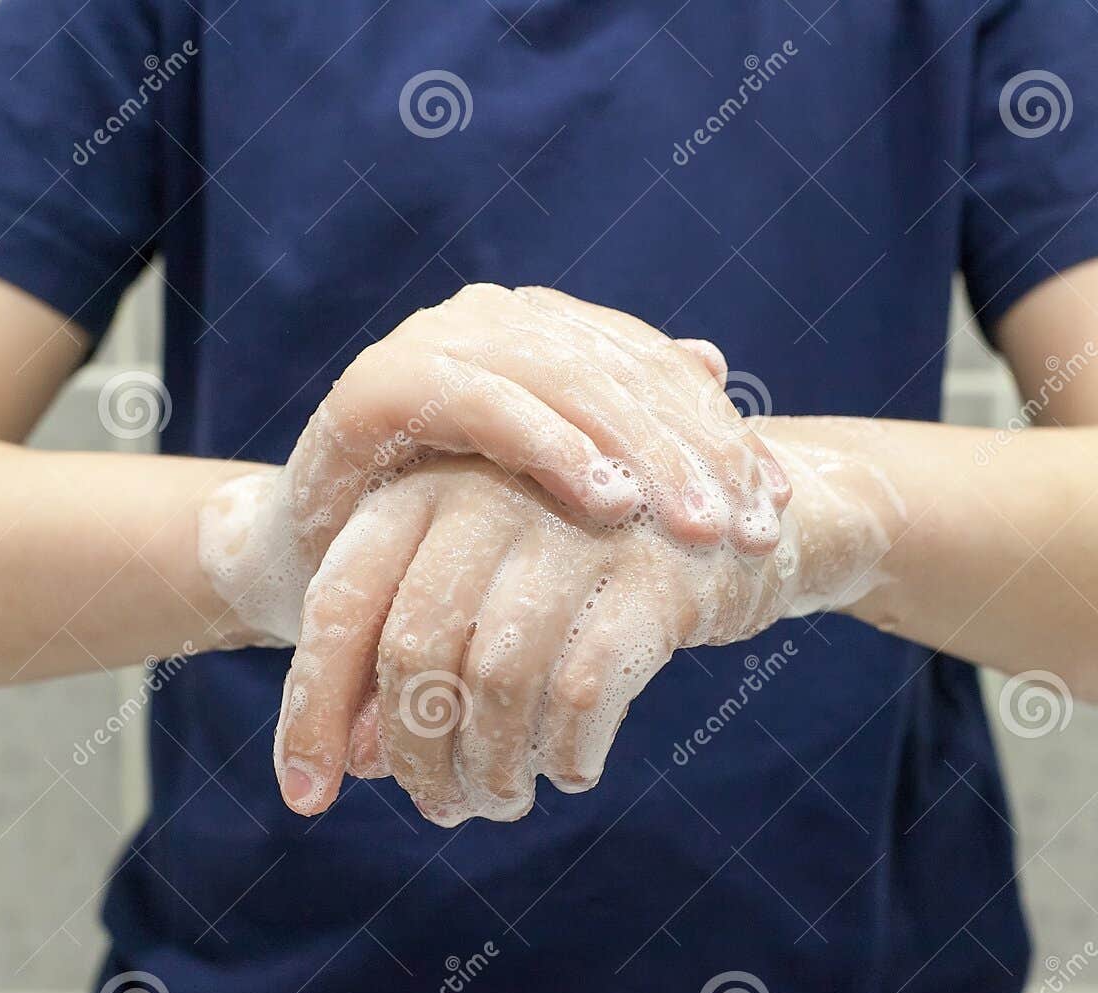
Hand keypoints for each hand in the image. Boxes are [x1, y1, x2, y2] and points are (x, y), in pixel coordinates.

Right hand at [197, 285, 790, 644]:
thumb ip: (624, 427)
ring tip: (696, 524)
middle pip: (622, 373)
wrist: (319, 567)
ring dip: (639, 454)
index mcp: (545, 333)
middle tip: (752, 527)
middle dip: (696, 454)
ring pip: (566, 381)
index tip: (778, 507)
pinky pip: (483, 405)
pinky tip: (606, 501)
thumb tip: (715, 360)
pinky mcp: (381, 384)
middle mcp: (496, 319)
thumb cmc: (447, 532)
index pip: (654, 372)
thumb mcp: (550, 491)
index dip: (722, 435)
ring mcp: (438, 342)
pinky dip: (549, 448)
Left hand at [271, 455, 816, 824]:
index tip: (306, 800)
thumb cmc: (574, 563)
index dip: (311, 714)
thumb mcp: (478, 590)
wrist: (727, 512)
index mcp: (424, 487)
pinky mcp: (654, 572)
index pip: (341, 606)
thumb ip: (407, 662)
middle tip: (442, 809)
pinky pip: (580, 694)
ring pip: (496, 682)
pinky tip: (575, 771)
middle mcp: (490, 490)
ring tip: (504, 800)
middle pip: (413, 652)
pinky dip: (567, 754)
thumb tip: (355, 765)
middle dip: (416, 758)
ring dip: (492, 769)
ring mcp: (576, 525)